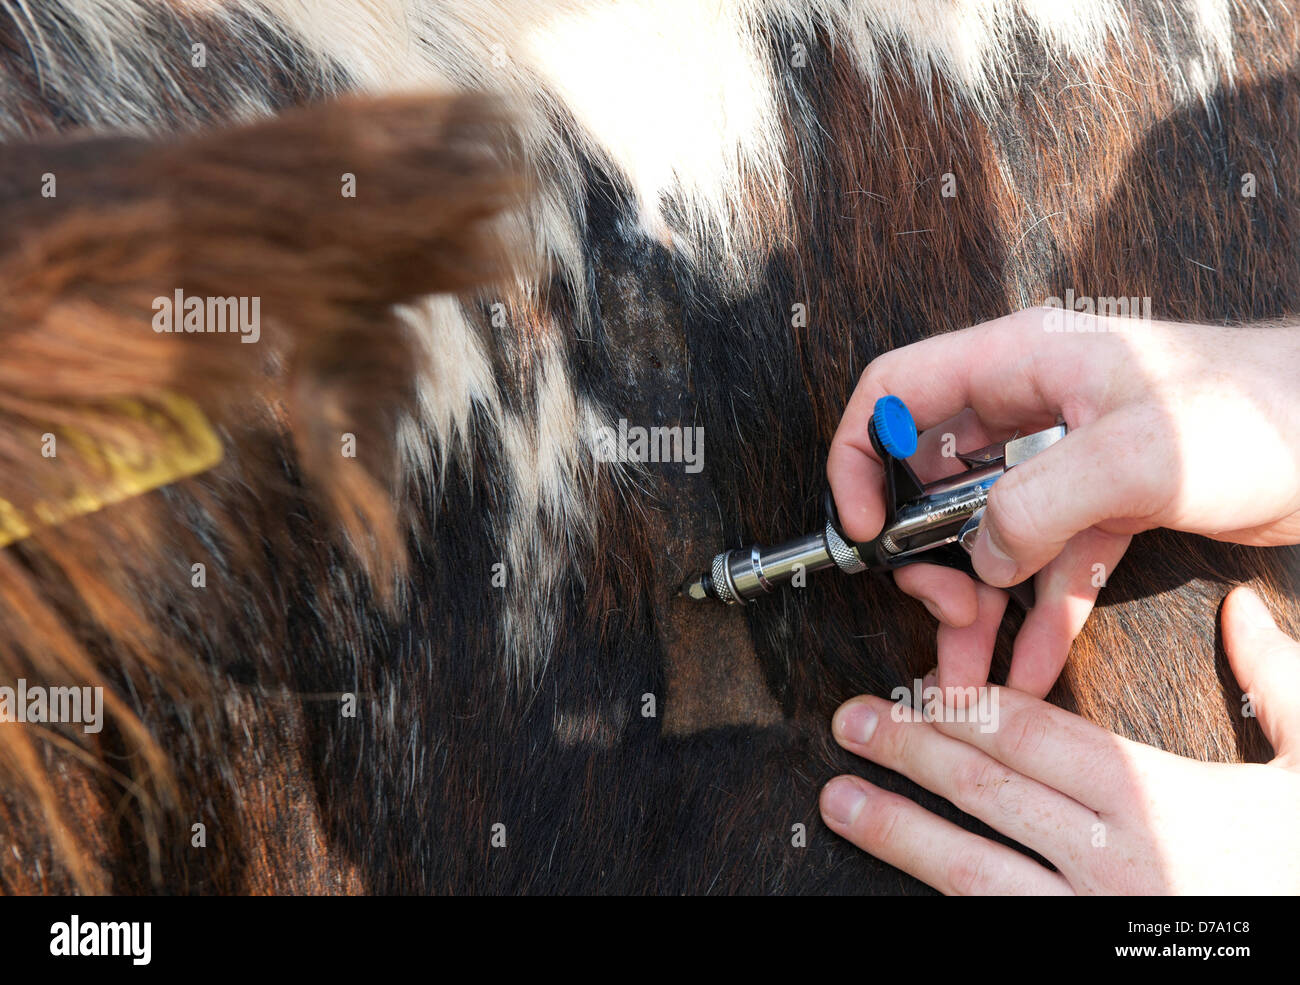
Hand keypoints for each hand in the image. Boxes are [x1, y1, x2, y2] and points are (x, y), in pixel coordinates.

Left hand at [817, 586, 1299, 893]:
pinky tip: (902, 886)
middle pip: (990, 790)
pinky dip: (944, 903)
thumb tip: (1246, 614)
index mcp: (1161, 799)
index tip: (922, 687)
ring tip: (841, 801)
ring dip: (899, 829)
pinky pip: (998, 927)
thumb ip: (1280, 687)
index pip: (1038, 735)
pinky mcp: (1080, 959)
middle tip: (851, 721)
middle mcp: (1114, 859)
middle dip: (911, 749)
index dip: (969, 706)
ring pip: (975, 868)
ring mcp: (1090, 920)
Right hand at [827, 308, 1299, 694]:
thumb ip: (1038, 501)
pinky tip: (1030, 663)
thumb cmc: (1261, 409)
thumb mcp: (1137, 451)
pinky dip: (1035, 613)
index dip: (860, 454)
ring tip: (970, 663)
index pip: (896, 390)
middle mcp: (1032, 406)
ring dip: (974, 600)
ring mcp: (1066, 458)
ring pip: (988, 532)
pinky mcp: (1106, 503)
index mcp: (1021, 361)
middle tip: (939, 603)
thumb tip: (980, 556)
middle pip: (932, 477)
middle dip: (923, 550)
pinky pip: (1048, 563)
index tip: (862, 525)